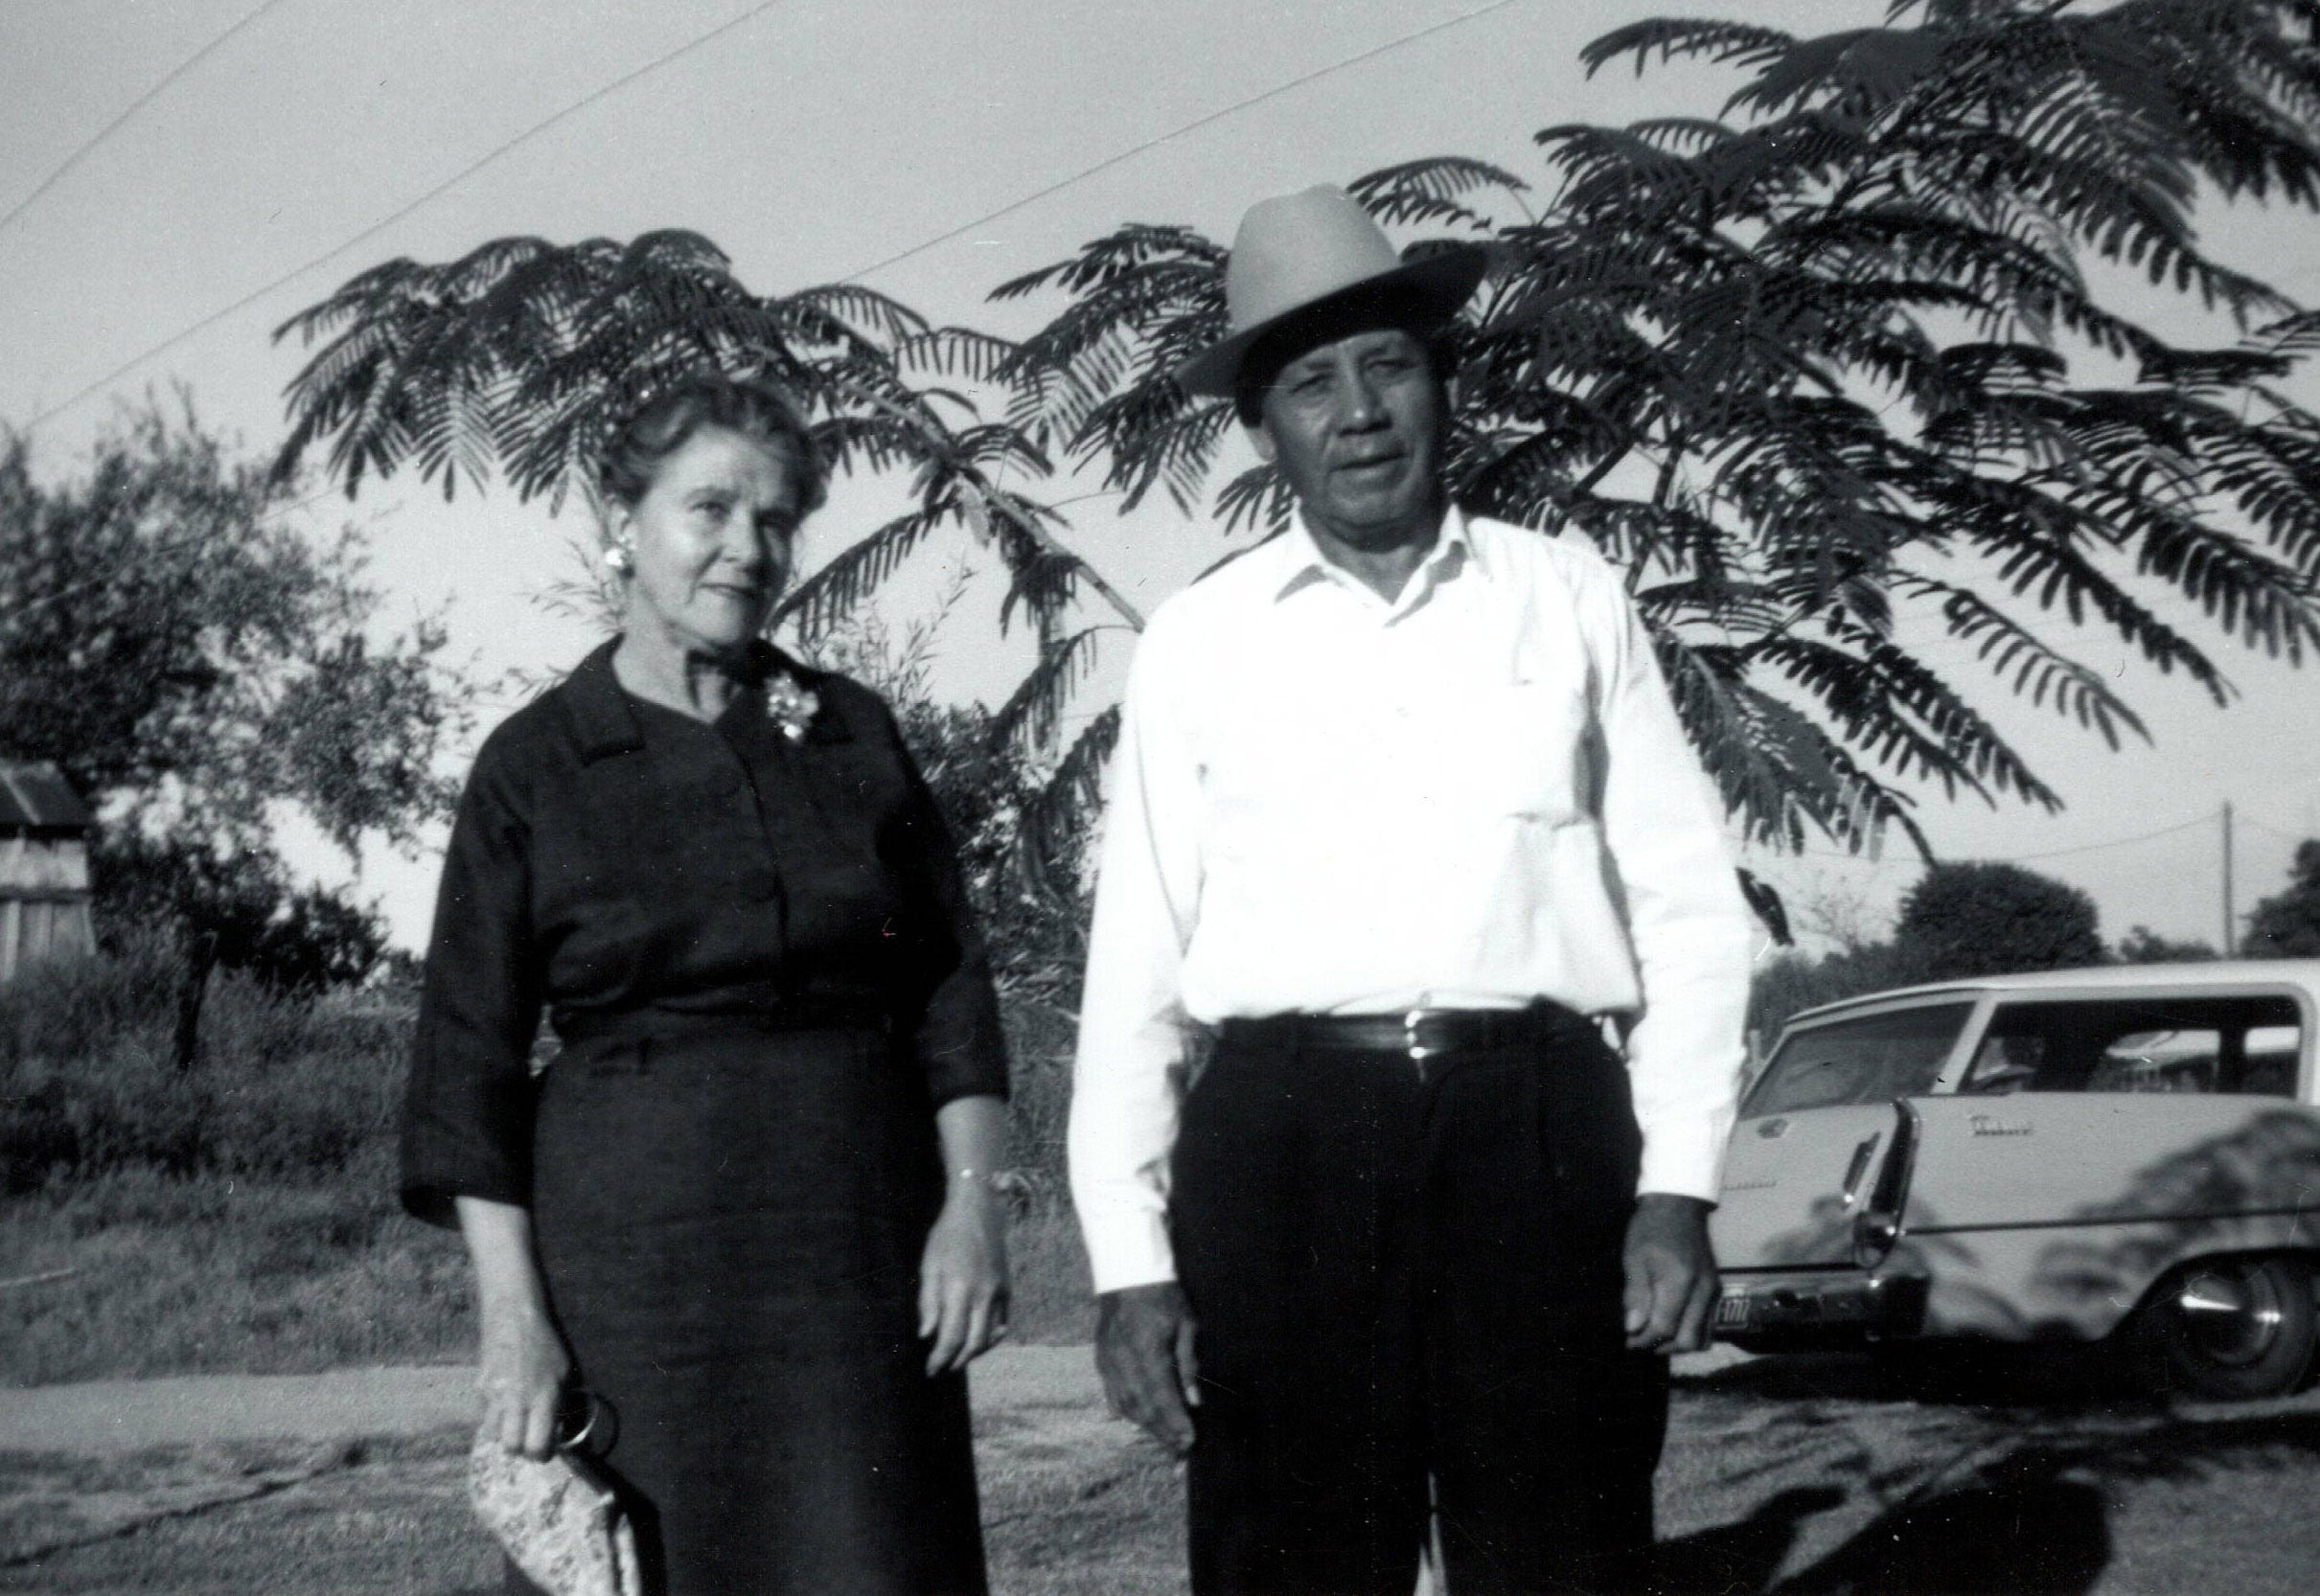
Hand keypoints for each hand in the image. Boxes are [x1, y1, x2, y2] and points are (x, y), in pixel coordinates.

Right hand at [476, 1297, 572, 1458]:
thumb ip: (564, 1404)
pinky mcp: (479, 1387)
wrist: (514, 1317)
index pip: (536, 1446)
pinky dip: (495, 1414)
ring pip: (492, 1434)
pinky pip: (485, 1413)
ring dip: (504, 1433)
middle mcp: (516, 1400)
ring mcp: (494, 1394)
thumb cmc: (546, 1344)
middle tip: (529, 1439)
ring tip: (516, 1420)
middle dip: (520, 1449)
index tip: (546, 1449)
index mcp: (543, 1397)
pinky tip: (505, 1398)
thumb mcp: (565, 1372)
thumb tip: (565, 1433)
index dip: (542, 1454)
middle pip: (510, 1447)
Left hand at [920, 1187, 1009, 1374]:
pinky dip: (991, 1337)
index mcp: (960, 1289)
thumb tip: (926, 1335)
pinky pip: (1002, 1321)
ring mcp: (998, 1292)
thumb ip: (928, 1302)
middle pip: (973, 1344)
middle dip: (956, 1362)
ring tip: (958, 1358)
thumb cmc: (946, 1236)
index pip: (951, 1337)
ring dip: (974, 1353)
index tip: (930, 1370)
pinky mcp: (1006, 1287)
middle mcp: (983, 1294)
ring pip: (990, 1336)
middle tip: (942, 1369)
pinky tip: (980, 1341)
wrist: (977, 1211)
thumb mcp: (929, 1266)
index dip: (940, 1358)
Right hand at [1095, 1282, 1198, 1455]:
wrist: (1127, 1273)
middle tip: (1180, 1450)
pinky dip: (1124, 1410)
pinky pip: (1111, 1393)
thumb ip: (1188, 1363)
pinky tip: (1134, 1421)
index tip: (1189, 1441)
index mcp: (1148, 1352)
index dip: (1176, 1423)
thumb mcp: (1186, 1324)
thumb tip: (1193, 1400)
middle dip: (1163, 1432)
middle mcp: (1125, 1362)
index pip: (1163, 1397)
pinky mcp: (1101, 1359)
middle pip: (1144, 1407)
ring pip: (1126, 1405)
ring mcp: (1109, 1362)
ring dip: (1145, 1425)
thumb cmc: (1163, 1297)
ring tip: (1163, 1440)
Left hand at [1623, 1193, 1717, 1353]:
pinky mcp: (1717, 1291)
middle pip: (1688, 1339)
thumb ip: (1636, 1295)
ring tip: (1655, 1336)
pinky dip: (1690, 1333)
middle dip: (1662, 1346)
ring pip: (1703, 1338)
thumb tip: (1633, 1329)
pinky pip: (1708, 1325)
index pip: (1666, 1326)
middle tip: (1641, 1340)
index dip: (1645, 1339)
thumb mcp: (1634, 1258)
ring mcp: (1714, 1292)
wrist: (1679, 1207)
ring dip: (1677, 1344)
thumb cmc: (1651, 1229)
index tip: (1629, 1340)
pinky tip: (1671, 1326)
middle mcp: (1704, 1290)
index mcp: (1681, 1280)